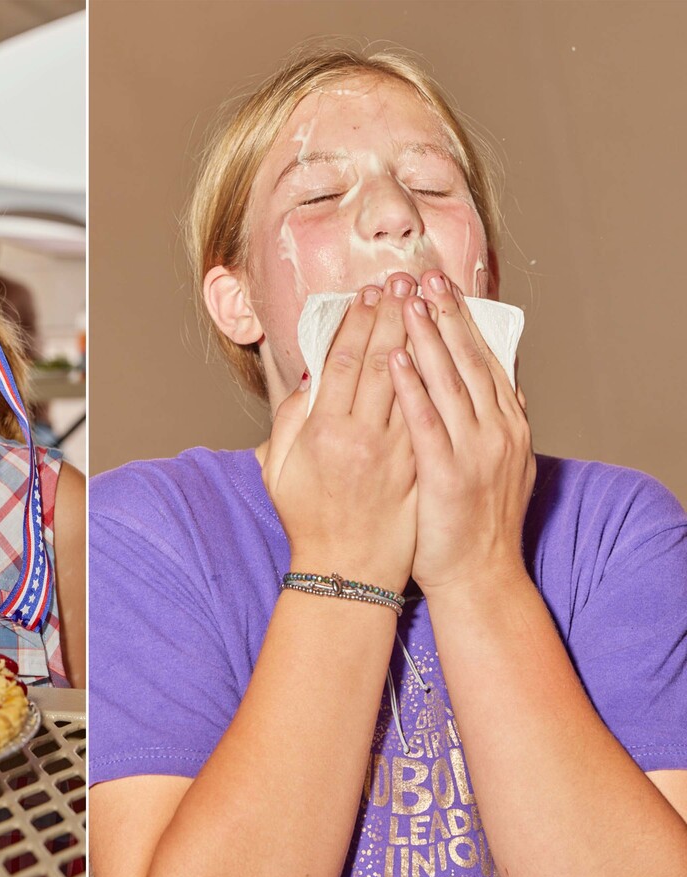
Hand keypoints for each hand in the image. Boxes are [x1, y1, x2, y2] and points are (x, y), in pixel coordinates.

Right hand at [262, 278, 418, 593]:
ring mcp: (400, 454)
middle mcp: (364, 439)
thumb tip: (313, 379)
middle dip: (398, 316)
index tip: (370, 294)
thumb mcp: (281, 469)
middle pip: (388, 361)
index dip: (360, 323)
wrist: (348, 573)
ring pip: (420, 383)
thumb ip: (292, 421)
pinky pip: (439, 416)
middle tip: (406, 280)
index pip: (347, 361)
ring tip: (433, 303)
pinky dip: (447, 383)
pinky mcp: (425, 469)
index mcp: (325, 434)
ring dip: (428, 338)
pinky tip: (454, 356)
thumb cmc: (309, 520)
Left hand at [389, 269, 535, 593]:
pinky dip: (412, 385)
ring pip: (448, 380)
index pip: (482, 358)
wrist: (479, 576)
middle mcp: (496, 430)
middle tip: (422, 276)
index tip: (440, 287)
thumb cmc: (472, 522)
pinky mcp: (446, 472)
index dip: (462, 320)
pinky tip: (395, 356)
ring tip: (404, 300)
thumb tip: (481, 386)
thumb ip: (488, 424)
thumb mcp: (496, 465)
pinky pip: (425, 420)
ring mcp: (474, 450)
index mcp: (505, 424)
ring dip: (426, 335)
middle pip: (467, 359)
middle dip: (444, 314)